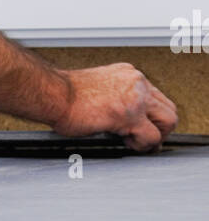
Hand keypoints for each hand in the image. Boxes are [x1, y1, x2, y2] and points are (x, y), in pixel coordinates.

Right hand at [52, 63, 177, 151]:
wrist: (52, 94)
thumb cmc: (63, 94)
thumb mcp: (96, 89)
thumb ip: (114, 98)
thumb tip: (117, 119)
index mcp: (127, 74)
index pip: (155, 96)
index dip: (151, 116)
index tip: (141, 127)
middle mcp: (136, 82)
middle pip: (168, 108)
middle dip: (160, 128)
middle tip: (144, 139)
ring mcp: (136, 97)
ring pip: (168, 121)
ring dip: (155, 137)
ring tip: (136, 143)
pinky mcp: (130, 115)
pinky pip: (151, 136)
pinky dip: (142, 146)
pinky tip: (126, 144)